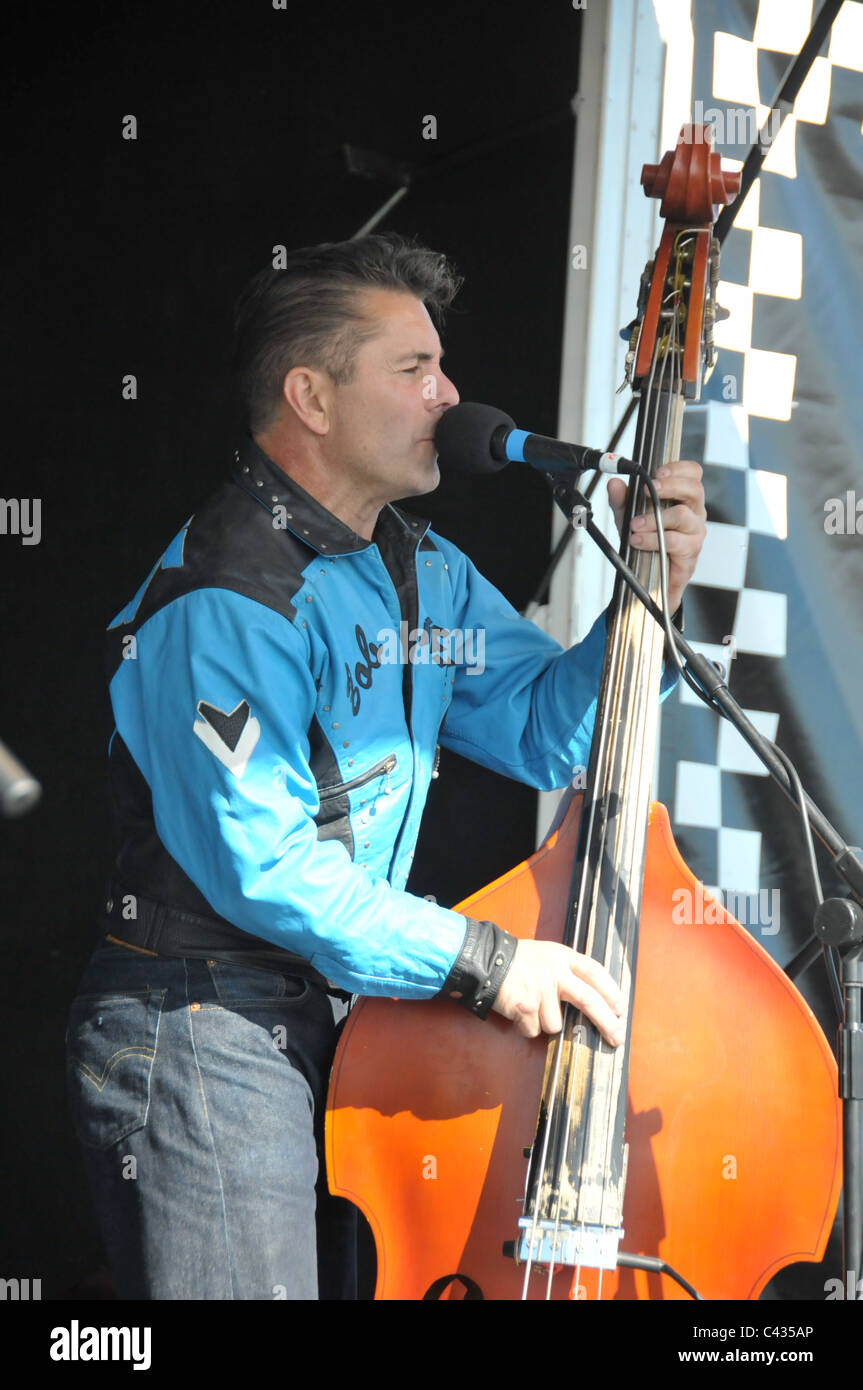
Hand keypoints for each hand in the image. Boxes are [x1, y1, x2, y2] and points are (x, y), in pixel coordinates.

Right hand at [491, 939, 625, 1043]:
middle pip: (589, 1000)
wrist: (486, 960)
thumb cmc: (517, 960)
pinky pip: (534, 1030)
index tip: (620, 1008)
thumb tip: (592, 997)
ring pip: (556, 1025)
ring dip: (544, 1022)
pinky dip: (526, 1026)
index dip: (611, 992)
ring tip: (531, 1005)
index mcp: (562, 957)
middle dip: (607, 1023)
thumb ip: (567, 970)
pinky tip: (519, 1011)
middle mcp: (555, 973)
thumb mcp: (547, 954)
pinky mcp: (526, 1008)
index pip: (595, 973)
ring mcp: (540, 991)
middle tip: (617, 1037)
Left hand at [607, 459, 705, 615]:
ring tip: (635, 525)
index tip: (657, 473)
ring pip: (682, 515)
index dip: (678, 468)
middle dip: (669, 487)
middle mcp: (694, 512)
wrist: (652, 577)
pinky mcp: (691, 551)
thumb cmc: (648, 542)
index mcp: (684, 498)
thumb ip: (622, 500)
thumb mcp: (630, 517)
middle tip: (647, 491)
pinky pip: (675, 541)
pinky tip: (638, 541)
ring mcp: (695, 532)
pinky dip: (653, 539)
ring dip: (655, 518)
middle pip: (694, 489)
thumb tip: (615, 484)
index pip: (693, 473)